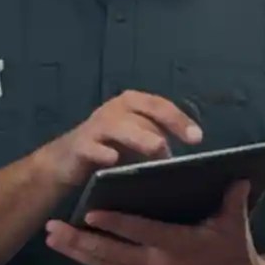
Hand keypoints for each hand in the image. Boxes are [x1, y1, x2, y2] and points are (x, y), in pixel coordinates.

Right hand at [35, 90, 201, 187]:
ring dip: (140, 136)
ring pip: (120, 127)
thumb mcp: (137, 142)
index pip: (160, 106)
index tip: (198, 138)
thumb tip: (187, 158)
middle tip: (188, 141)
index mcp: (132, 104)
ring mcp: (96, 126)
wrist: (66, 160)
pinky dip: (102, 153)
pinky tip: (113, 160)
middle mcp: (115, 109)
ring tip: (157, 147)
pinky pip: (91, 147)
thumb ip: (158, 143)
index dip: (180, 119)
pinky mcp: (79, 145)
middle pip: (145, 112)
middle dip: (167, 125)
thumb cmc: (110, 148)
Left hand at [44, 181, 264, 264]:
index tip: (88, 212)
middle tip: (52, 229)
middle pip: (111, 253)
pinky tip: (77, 251)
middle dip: (79, 241)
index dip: (114, 223)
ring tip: (54, 239)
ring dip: (79, 254)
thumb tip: (236, 173)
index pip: (140, 231)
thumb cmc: (235, 251)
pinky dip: (95, 263)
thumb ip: (232, 198)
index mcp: (178, 246)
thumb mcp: (234, 223)